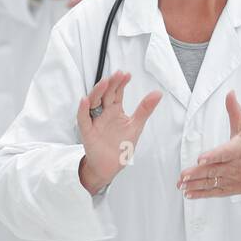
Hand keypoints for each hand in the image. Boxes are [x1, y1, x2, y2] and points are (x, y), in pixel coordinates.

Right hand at [77, 71, 162, 193]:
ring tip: (104, 82)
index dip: (121, 83)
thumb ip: (144, 109)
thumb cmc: (121, 145)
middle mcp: (103, 112)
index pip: (117, 92)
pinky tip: (85, 100)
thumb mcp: (136, 126)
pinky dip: (83, 110)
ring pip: (93, 103)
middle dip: (111, 84)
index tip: (127, 74)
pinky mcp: (87, 132)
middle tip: (118, 74)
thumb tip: (158, 93)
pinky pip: (83, 119)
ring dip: (97, 92)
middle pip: (105, 94)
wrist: (110, 166)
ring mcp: (94, 121)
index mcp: (115, 110)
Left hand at [177, 92, 240, 202]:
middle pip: (213, 170)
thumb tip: (230, 94)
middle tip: (183, 175)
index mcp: (235, 151)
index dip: (212, 156)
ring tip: (181, 184)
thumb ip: (234, 112)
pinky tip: (188, 194)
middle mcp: (232, 167)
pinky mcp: (226, 189)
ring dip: (195, 184)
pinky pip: (212, 192)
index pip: (223, 153)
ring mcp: (228, 179)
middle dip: (197, 173)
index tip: (201, 158)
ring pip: (210, 183)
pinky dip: (200, 194)